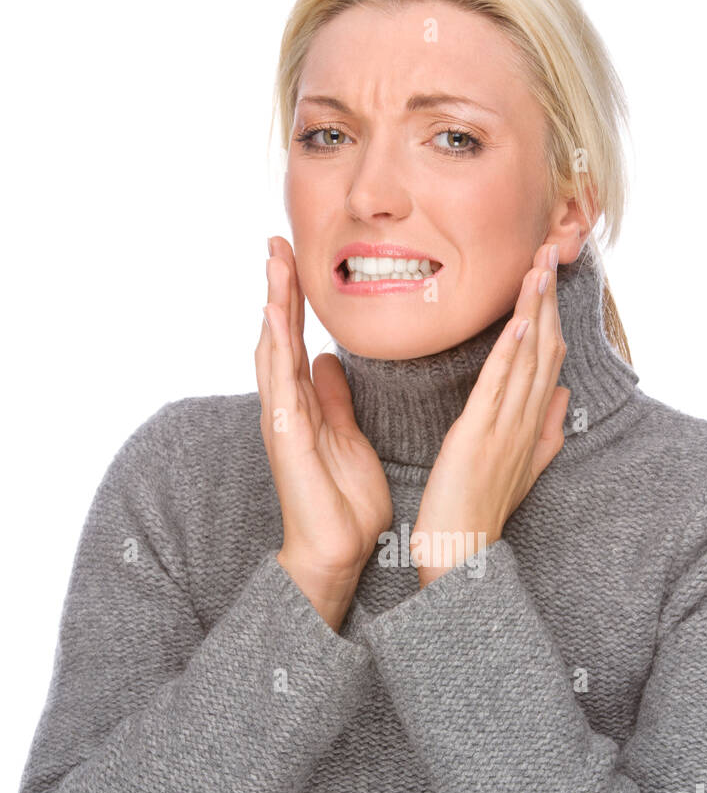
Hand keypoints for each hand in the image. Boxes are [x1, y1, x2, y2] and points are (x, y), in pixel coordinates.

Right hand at [257, 236, 392, 626]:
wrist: (337, 551)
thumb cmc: (343, 502)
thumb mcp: (348, 437)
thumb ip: (335, 400)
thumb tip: (328, 361)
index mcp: (304, 405)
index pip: (296, 340)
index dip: (294, 300)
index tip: (294, 257)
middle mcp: (287, 407)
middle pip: (278, 336)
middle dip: (277, 288)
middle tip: (275, 241)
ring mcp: (283, 421)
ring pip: (273, 352)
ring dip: (272, 306)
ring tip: (272, 263)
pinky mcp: (286, 438)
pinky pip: (279, 385)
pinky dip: (275, 349)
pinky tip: (274, 318)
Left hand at [410, 241, 569, 585]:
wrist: (462, 553)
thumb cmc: (479, 513)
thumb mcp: (519, 470)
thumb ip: (543, 434)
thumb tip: (561, 400)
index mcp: (531, 425)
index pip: (548, 358)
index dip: (552, 314)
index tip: (549, 275)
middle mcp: (526, 421)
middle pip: (545, 348)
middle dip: (548, 298)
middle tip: (550, 250)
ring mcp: (506, 428)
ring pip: (528, 358)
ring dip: (535, 309)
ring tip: (539, 266)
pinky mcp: (480, 436)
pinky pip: (501, 386)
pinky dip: (513, 350)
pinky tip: (523, 319)